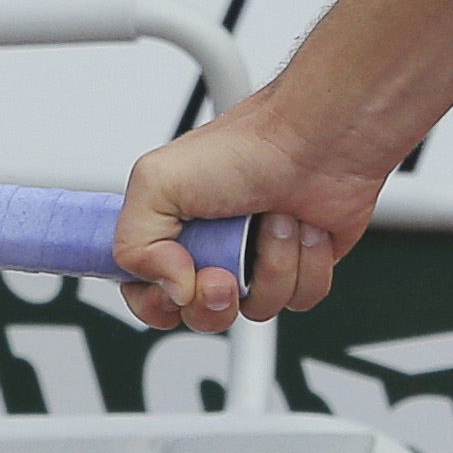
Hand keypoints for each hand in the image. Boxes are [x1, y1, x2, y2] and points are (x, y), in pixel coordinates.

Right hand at [115, 91, 382, 331]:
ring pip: (255, 309)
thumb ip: (133, 244)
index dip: (157, 301)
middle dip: (216, 297)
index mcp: (169, 229)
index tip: (175, 285)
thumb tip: (171, 289)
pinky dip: (306, 265)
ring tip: (273, 222)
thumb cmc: (249, 145)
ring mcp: (255, 259)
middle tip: (226, 269)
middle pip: (199, 312)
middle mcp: (211, 247)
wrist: (319, 140)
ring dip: (271, 267)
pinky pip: (298, 298)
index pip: (143, 291)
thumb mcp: (157, 181)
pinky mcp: (299, 265)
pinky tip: (304, 230)